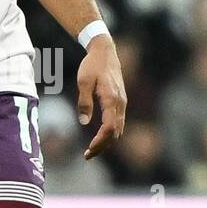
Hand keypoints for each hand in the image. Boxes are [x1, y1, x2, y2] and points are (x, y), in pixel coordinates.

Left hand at [76, 35, 125, 159]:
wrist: (105, 51)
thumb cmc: (92, 65)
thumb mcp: (83, 81)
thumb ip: (84, 101)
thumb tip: (85, 122)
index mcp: (111, 99)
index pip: (109, 127)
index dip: (100, 141)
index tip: (88, 149)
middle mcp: (120, 103)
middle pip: (115, 132)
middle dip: (102, 146)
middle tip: (87, 155)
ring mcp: (122, 103)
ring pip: (119, 129)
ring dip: (107, 142)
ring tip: (92, 150)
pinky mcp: (121, 102)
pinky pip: (119, 123)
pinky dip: (111, 134)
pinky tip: (101, 138)